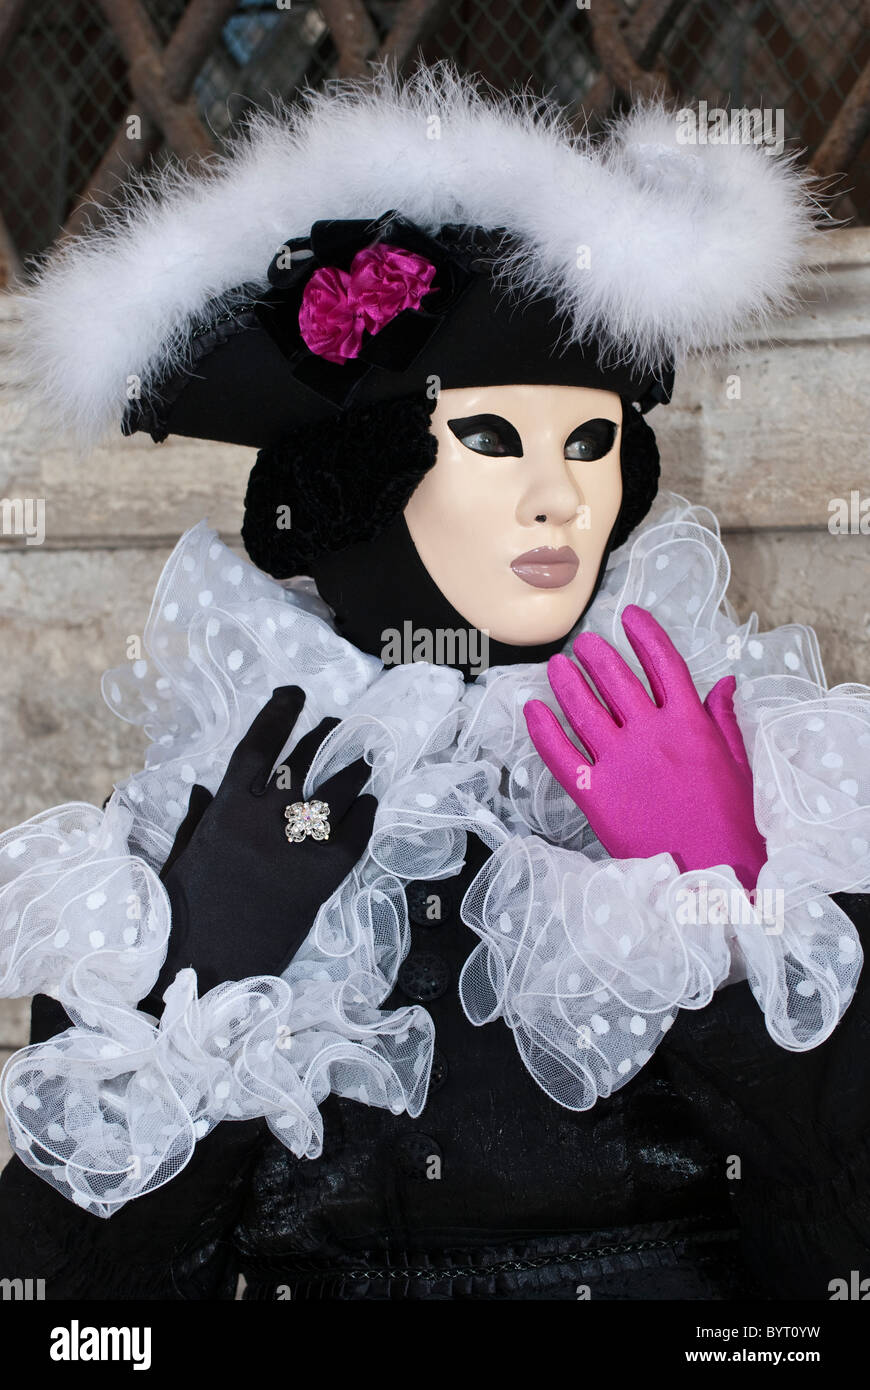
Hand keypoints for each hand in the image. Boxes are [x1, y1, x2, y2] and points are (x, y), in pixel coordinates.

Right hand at [142, 685, 375, 1010]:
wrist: (202, 970)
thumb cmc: (181, 917)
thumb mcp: (179, 859)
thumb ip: (194, 820)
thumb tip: (201, 789)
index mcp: (225, 810)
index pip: (259, 745)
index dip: (280, 713)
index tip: (295, 694)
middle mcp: (264, 821)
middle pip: (304, 761)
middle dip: (324, 737)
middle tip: (339, 726)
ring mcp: (295, 850)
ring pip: (336, 793)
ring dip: (354, 770)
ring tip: (366, 759)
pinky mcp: (320, 881)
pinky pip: (354, 837)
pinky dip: (365, 816)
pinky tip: (370, 805)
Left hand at [524, 605, 765, 890]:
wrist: (715, 880)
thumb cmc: (733, 826)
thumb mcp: (737, 765)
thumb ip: (724, 721)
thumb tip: (726, 682)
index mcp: (689, 724)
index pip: (663, 663)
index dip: (645, 634)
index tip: (629, 615)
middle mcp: (651, 735)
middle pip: (616, 678)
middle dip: (597, 654)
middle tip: (584, 644)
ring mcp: (621, 763)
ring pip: (584, 709)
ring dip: (567, 682)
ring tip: (557, 666)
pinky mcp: (596, 795)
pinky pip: (560, 754)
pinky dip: (543, 729)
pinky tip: (532, 709)